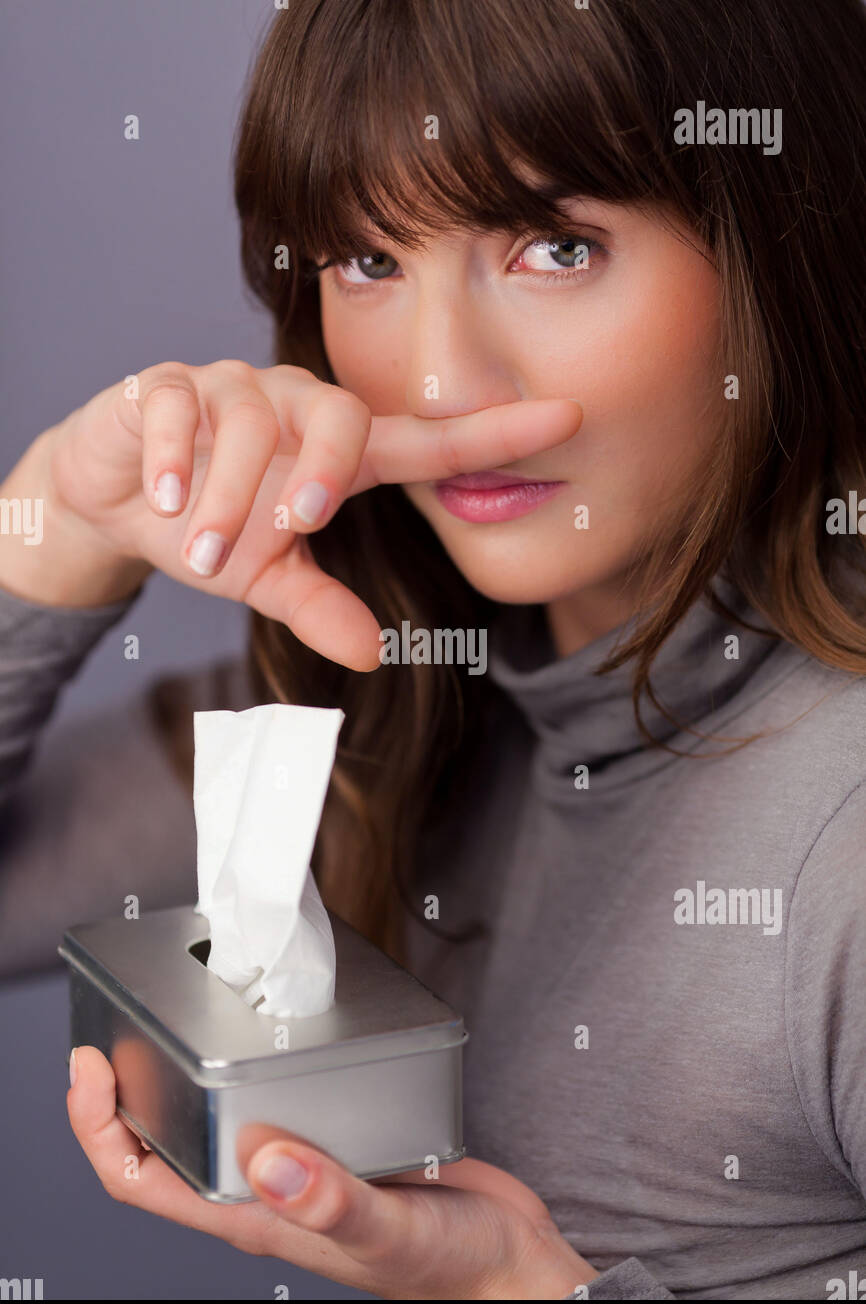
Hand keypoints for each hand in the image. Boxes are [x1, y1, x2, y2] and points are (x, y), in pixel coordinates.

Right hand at [39, 360, 581, 667]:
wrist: (114, 500)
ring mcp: (230, 389)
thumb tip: (377, 657)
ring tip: (202, 548)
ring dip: (225, 494)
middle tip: (296, 525)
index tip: (569, 419)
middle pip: (339, 411)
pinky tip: (164, 500)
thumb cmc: (208, 526)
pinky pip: (179, 402)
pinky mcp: (164, 386)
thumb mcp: (267, 577)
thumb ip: (320, 605)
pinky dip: (175, 455)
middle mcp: (294, 407)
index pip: (427, 440)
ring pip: (248, 416)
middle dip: (321, 470)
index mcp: (337, 453)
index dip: (495, 432)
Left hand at [67, 1045, 597, 1299]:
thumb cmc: (449, 1268)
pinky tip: (275, 1026)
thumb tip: (266, 1159)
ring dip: (187, 1067)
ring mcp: (299, 1162)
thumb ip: (330, 1201)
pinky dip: (260, 1056)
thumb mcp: (390, 1232)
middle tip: (120, 1024)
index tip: (89, 1069)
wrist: (507, 1263)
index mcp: (256, 1217)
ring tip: (179, 1012)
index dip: (100, 1128)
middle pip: (166, 1141)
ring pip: (218, 1112)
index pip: (144, 1179)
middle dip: (128, 1088)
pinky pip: (279, 1093)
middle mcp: (265, 1188)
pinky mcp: (338, 1136)